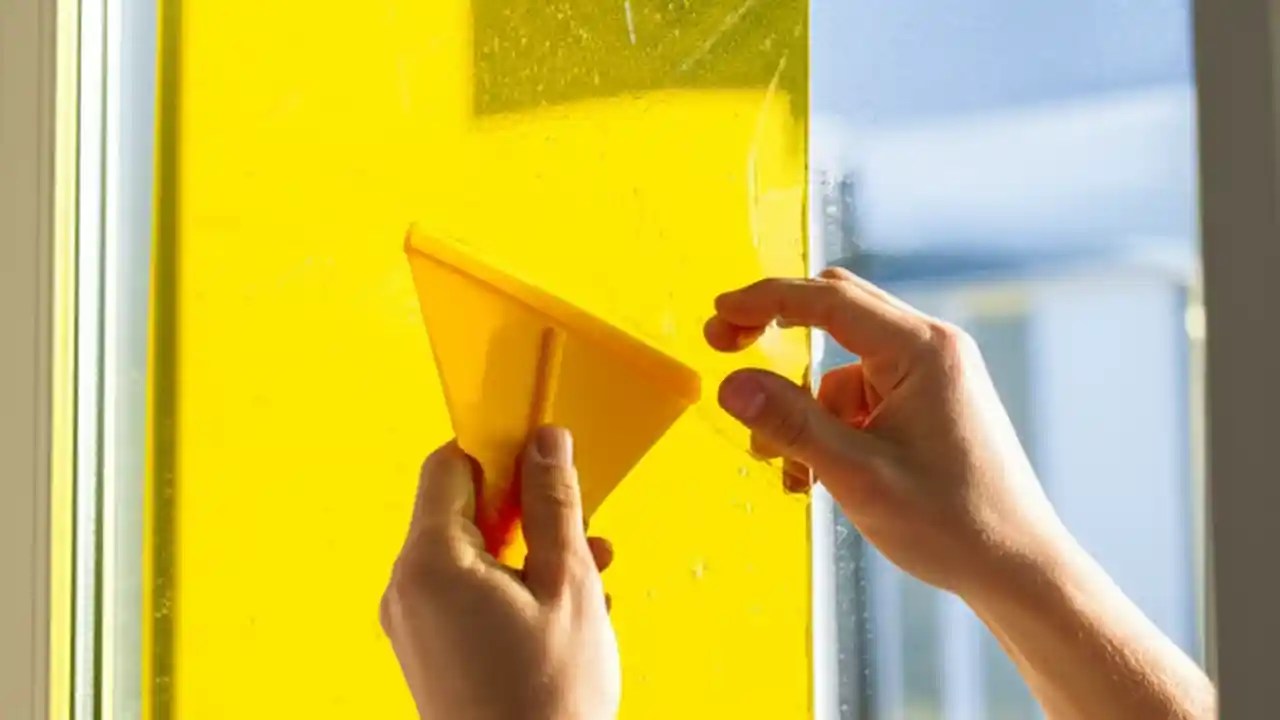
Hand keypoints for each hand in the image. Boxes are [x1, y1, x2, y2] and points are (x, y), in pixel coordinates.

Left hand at [381, 427, 619, 719]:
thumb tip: (546, 442)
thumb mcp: (568, 584)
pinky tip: (563, 612)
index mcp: (430, 563)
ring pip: (470, 557)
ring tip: (592, 575)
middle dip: (525, 512)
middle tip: (581, 528)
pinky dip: (510, 589)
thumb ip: (554, 504)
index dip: (497, 452)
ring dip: (528, 554)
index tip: (542, 457)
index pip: (447, 466)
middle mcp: (406, 589)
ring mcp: (412, 625)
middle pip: (459, 512)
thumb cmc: (549, 698)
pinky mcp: (426, 653)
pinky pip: (464, 596)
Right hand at [704, 268, 1068, 596]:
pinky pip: (860, 397)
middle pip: (836, 313)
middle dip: (777, 332)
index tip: (718, 314)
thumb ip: (791, 424)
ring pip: (841, 366)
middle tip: (725, 347)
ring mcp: (931, 376)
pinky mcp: (927, 404)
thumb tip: (730, 385)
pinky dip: (829, 427)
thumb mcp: (857, 475)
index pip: (829, 299)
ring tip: (790, 469)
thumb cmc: (951, 522)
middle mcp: (931, 349)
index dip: (765, 300)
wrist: (1016, 566)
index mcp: (922, 350)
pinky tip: (820, 477)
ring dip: (803, 407)